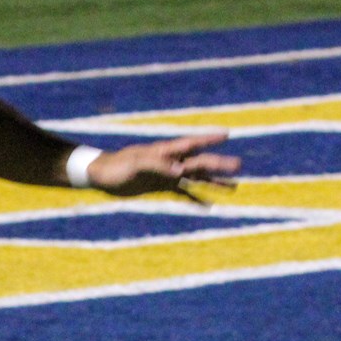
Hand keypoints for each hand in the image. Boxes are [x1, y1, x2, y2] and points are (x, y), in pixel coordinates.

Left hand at [86, 132, 239, 202]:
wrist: (102, 175)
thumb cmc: (117, 166)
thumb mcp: (136, 165)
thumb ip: (158, 166)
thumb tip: (180, 172)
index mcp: (165, 151)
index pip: (191, 144)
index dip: (208, 139)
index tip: (226, 135)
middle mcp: (171, 161)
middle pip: (199, 163)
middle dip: (219, 165)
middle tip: (239, 165)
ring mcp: (168, 174)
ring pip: (197, 178)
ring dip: (214, 181)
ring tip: (234, 185)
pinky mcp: (162, 186)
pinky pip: (183, 193)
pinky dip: (196, 199)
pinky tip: (208, 206)